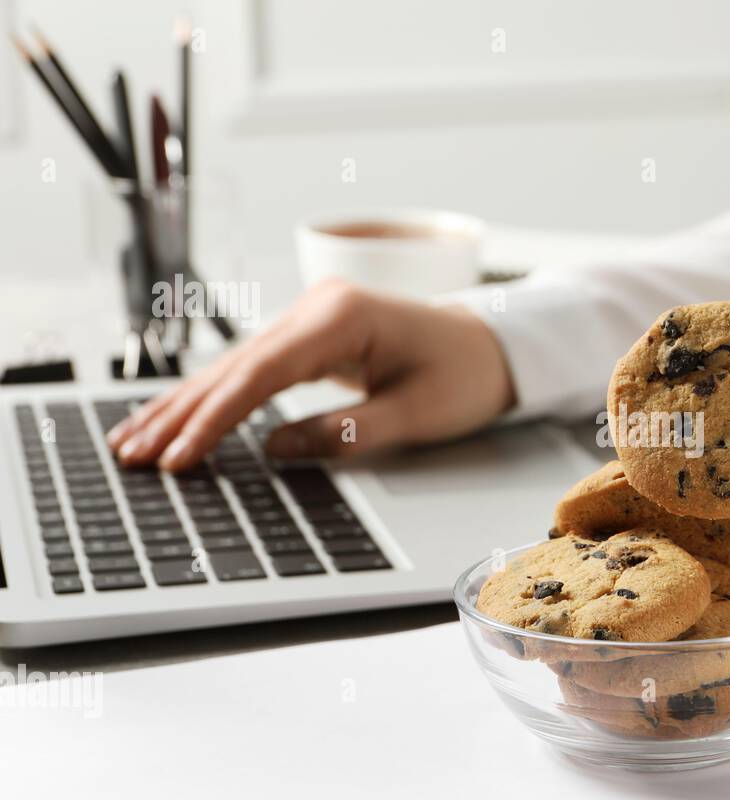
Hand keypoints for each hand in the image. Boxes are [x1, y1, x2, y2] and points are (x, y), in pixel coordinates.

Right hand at [108, 279, 513, 470]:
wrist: (492, 348)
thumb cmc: (463, 377)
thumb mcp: (414, 415)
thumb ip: (345, 432)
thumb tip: (273, 450)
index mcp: (342, 317)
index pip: (263, 373)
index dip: (217, 417)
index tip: (181, 455)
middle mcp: (316, 309)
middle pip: (234, 365)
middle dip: (181, 413)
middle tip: (132, 455)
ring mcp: (309, 318)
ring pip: (234, 366)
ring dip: (183, 405)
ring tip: (131, 441)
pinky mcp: (310, 336)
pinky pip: (252, 370)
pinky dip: (213, 397)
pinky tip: (176, 418)